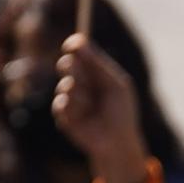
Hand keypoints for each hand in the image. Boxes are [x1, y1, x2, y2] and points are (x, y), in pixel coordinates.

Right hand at [54, 34, 149, 182]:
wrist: (118, 142)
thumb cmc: (122, 114)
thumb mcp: (116, 85)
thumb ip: (99, 64)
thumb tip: (79, 39)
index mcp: (93, 74)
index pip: (79, 54)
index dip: (74, 46)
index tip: (74, 44)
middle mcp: (79, 83)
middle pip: (67, 64)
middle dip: (76, 69)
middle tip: (85, 78)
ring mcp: (69, 98)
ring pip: (65, 84)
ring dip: (82, 94)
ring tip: (93, 106)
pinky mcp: (62, 114)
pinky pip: (61, 102)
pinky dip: (75, 108)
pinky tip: (84, 117)